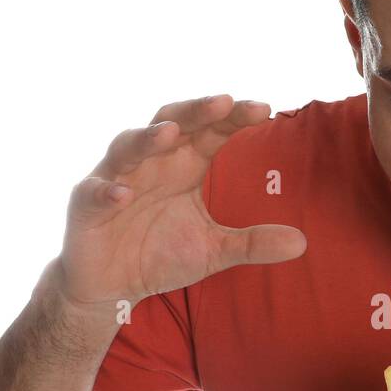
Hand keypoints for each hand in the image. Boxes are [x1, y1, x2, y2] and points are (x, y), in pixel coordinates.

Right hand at [54, 93, 307, 307]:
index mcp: (183, 165)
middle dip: (195, 111)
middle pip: (171, 122)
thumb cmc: (160, 256)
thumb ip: (253, 243)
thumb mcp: (213, 251)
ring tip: (169, 133)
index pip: (211, 131)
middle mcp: (151, 163)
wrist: (112, 288)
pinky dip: (109, 191)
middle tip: (223, 102)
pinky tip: (124, 194)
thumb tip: (302, 243)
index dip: (234, 118)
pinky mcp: (88, 206)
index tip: (265, 109)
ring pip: (128, 146)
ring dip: (147, 138)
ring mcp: (117, 179)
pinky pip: (97, 192)